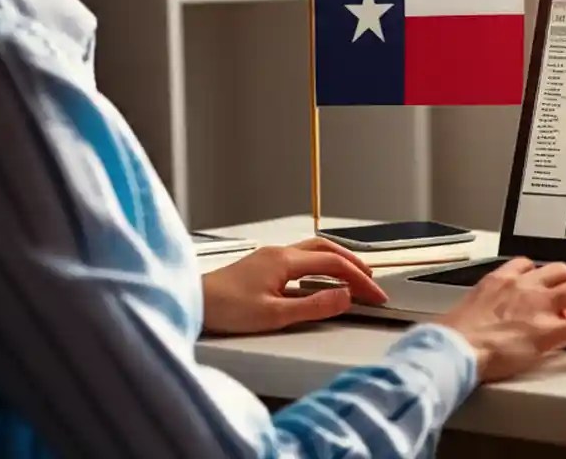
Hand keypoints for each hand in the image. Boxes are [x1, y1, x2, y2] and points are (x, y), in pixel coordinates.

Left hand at [201, 237, 388, 334]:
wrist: (189, 302)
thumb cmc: (224, 309)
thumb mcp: (274, 315)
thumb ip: (313, 306)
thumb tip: (345, 297)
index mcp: (285, 260)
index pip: (334, 264)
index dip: (359, 279)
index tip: (375, 295)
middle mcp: (279, 253)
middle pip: (327, 249)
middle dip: (354, 263)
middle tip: (372, 281)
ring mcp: (269, 258)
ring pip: (313, 251)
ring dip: (337, 260)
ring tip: (353, 275)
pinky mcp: (261, 266)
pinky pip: (300, 258)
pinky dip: (320, 265)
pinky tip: (319, 279)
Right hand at [435, 258, 565, 381]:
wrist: (455, 348)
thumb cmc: (453, 337)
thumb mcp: (464, 313)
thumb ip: (479, 312)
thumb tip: (476, 324)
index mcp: (498, 282)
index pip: (525, 265)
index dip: (538, 273)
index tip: (543, 281)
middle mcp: (523, 287)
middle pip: (559, 271)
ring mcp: (540, 306)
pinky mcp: (551, 330)